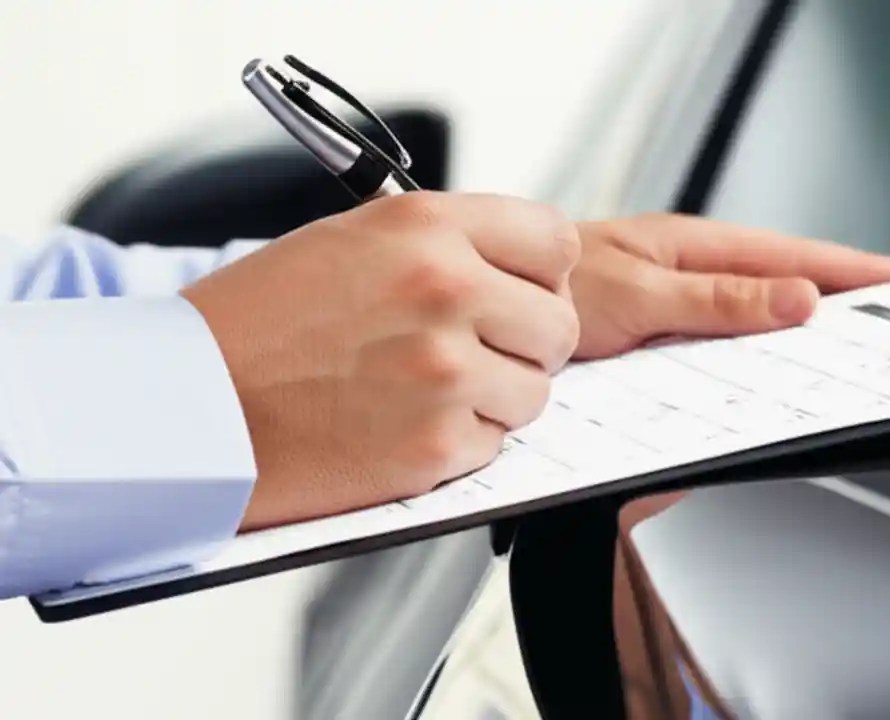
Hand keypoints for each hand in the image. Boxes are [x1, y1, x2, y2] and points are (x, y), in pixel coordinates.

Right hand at [181, 192, 579, 529]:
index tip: (521, 295)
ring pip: (535, 393)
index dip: (542, 276)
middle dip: (526, 346)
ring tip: (425, 394)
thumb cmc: (257, 323)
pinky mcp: (435, 445)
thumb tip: (519, 270)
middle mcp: (446, 290)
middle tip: (477, 355)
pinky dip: (458, 445)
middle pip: (558, 325)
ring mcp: (446, 371)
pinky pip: (494, 446)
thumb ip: (445, 246)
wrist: (186, 406)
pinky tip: (399, 428)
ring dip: (495, 400)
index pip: (555, 242)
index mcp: (426, 227)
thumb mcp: (352, 241)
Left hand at [570, 213, 889, 357]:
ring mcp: (687, 308)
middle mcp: (698, 277)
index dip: (863, 273)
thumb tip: (800, 300)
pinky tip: (782, 379)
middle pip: (794, 289)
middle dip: (854, 304)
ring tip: (864, 354)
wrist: (497, 313)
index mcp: (698, 251)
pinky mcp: (670, 340)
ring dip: (813, 336)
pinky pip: (732, 351)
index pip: (801, 259)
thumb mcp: (639, 295)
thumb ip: (717, 300)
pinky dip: (765, 361)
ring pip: (767, 322)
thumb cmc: (555, 288)